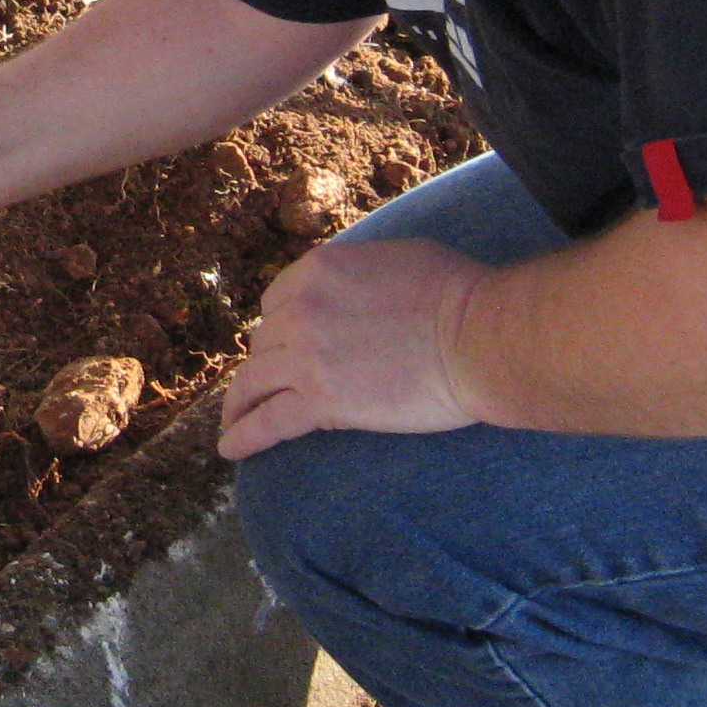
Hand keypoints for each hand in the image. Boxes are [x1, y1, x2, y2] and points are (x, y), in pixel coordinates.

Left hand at [215, 238, 491, 459]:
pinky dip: (244, 437)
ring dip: (239, 404)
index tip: (284, 345)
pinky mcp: (320, 402)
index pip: (276, 301)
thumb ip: (357, 272)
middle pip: (264, 342)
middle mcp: (300, 309)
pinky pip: (267, 422)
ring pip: (253, 382)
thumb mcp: (394, 257)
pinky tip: (230, 450)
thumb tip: (355, 286)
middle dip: (269, 364)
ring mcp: (305, 356)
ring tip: (232, 423)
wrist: (477, 338)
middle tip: (272, 386)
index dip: (279, 325)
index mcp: (317, 270)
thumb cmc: (456, 292)